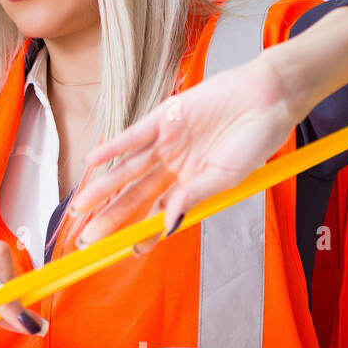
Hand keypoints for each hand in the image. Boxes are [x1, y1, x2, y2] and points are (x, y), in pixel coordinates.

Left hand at [69, 53, 302, 254]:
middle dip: (111, 218)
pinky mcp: (163, 117)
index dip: (141, 232)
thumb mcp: (226, 177)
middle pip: (135, 196)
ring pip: (127, 170)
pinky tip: (92, 164)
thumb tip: (170, 225)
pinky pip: (131, 137)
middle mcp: (174, 166)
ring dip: (102, 189)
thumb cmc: (256, 139)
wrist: (269, 97)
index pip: (159, 214)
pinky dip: (112, 149)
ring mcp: (166, 142)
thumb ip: (194, 198)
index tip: (125, 251)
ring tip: (79, 208)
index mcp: (191, 184)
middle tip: (87, 239)